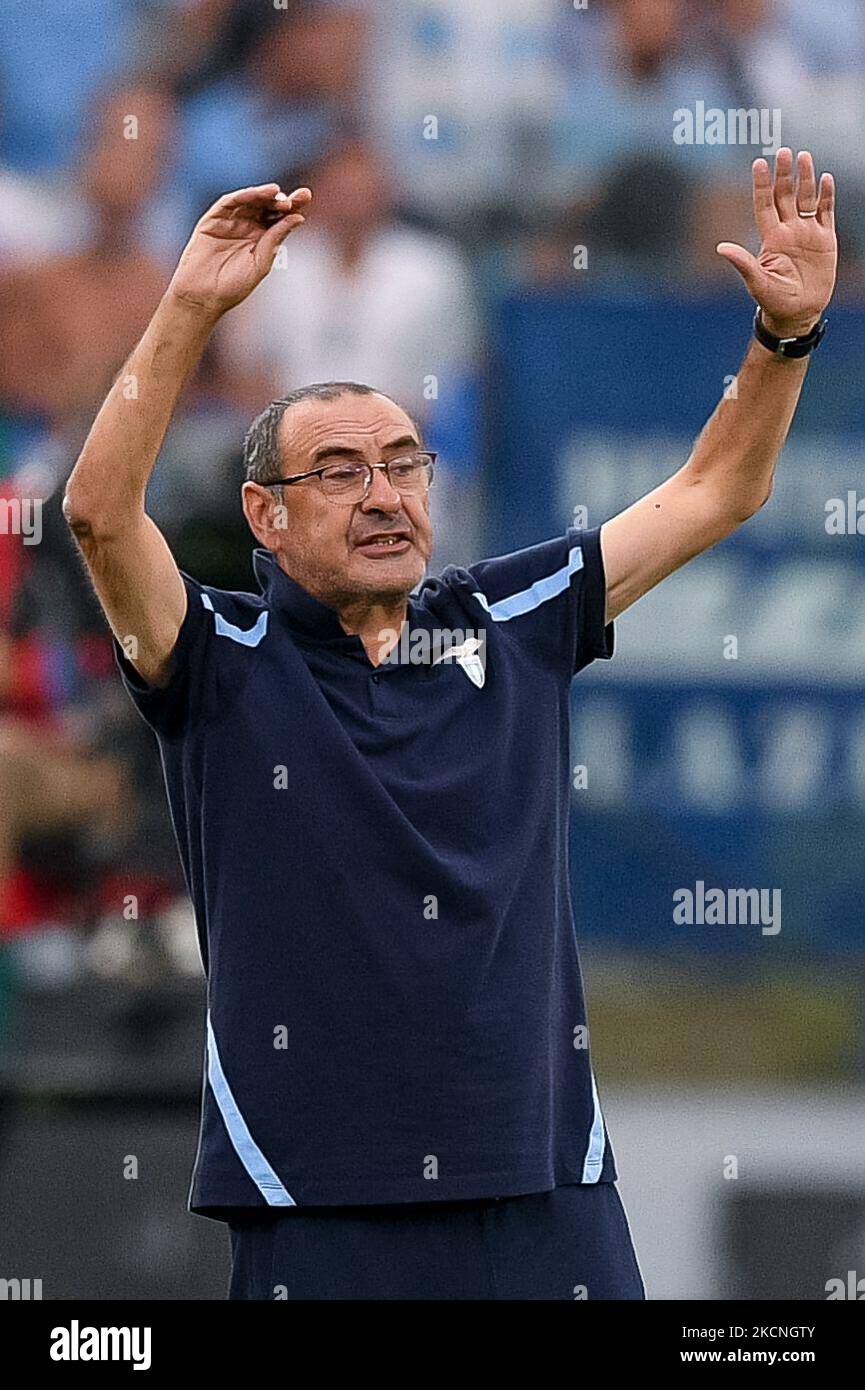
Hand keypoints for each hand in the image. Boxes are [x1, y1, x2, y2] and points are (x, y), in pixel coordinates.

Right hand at [166, 184, 311, 317]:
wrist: (204, 297)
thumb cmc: (233, 287)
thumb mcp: (260, 263)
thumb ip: (275, 240)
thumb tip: (298, 218)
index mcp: (262, 239)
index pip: (280, 218)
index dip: (292, 207)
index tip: (306, 196)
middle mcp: (247, 227)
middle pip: (267, 206)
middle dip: (283, 199)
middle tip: (298, 196)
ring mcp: (230, 222)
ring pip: (250, 201)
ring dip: (265, 195)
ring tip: (279, 194)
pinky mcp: (213, 219)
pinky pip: (230, 203)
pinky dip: (244, 195)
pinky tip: (259, 193)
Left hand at [716, 149, 835, 338]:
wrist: (799, 313)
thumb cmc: (774, 300)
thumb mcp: (757, 282)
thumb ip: (743, 263)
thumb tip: (720, 247)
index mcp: (771, 238)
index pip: (765, 204)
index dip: (762, 184)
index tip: (759, 163)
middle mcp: (788, 230)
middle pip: (785, 195)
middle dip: (784, 174)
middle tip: (783, 152)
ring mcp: (807, 233)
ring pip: (806, 198)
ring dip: (805, 178)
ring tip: (804, 156)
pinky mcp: (826, 239)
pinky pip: (826, 212)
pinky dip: (826, 195)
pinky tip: (825, 178)